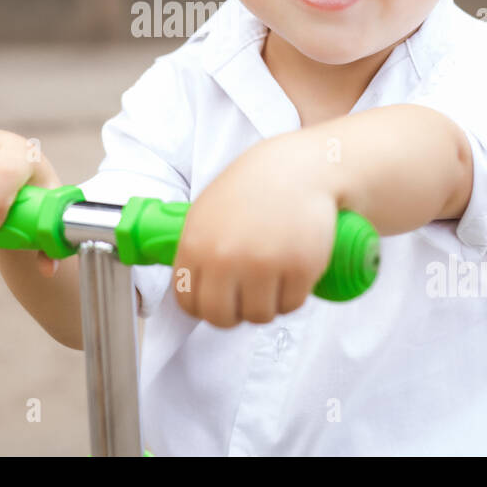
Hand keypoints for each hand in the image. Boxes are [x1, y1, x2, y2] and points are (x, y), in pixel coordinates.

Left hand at [173, 135, 338, 327]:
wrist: (298, 167)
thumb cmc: (253, 188)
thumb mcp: (207, 211)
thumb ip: (197, 248)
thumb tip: (192, 287)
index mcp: (195, 244)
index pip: (188, 302)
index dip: (203, 309)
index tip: (218, 303)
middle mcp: (224, 257)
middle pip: (221, 318)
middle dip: (234, 316)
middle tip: (247, 301)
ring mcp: (262, 264)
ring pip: (258, 316)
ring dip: (267, 307)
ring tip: (272, 283)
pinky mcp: (298, 267)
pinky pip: (290, 305)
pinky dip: (293, 298)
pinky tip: (292, 277)